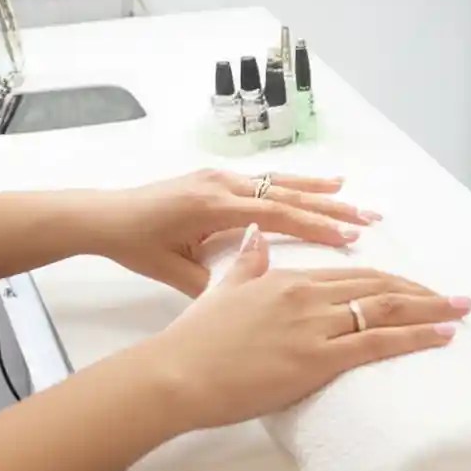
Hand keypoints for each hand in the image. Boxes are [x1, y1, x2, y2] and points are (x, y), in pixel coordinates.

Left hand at [93, 169, 382, 296]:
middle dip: (331, 207)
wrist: (102, 216)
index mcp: (213, 206)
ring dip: (320, 191)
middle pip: (287, 194)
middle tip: (368, 218)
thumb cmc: (135, 246)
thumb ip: (216, 282)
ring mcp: (221, 178)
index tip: (348, 237)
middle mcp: (222, 185)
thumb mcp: (174, 274)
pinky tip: (321, 183)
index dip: (315, 226)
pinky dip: (297, 183)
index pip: (275, 215)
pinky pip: (267, 179)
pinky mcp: (219, 178)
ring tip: (355, 197)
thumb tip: (254, 292)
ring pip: (280, 183)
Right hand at [138, 226, 470, 431]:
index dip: (391, 282)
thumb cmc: (194, 340)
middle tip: (457, 298)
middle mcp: (309, 296)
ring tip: (461, 310)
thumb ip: (247, 263)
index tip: (418, 288)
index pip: (355, 276)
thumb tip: (255, 237)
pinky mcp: (317, 358)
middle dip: (423, 293)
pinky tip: (442, 334)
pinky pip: (378, 342)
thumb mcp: (223, 291)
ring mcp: (315, 325)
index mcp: (289, 279)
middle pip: (380, 288)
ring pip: (386, 310)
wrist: (176, 373)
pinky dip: (416, 336)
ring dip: (431, 309)